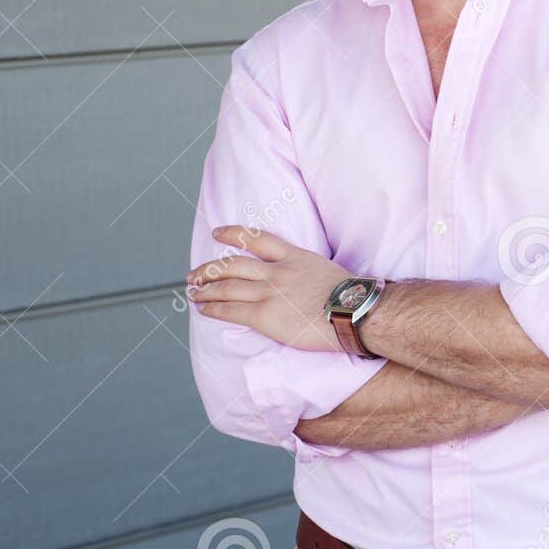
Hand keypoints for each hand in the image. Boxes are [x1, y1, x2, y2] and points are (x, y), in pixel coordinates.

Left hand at [185, 226, 347, 352]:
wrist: (355, 311)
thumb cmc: (351, 297)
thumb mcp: (327, 271)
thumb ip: (307, 272)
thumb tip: (302, 282)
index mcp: (295, 257)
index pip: (259, 239)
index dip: (234, 234)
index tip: (218, 232)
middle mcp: (278, 271)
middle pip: (234, 264)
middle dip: (211, 269)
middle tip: (195, 274)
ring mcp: (270, 292)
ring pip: (228, 287)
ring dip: (206, 290)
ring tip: (194, 292)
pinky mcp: (265, 315)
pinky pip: (231, 310)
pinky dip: (213, 309)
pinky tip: (204, 309)